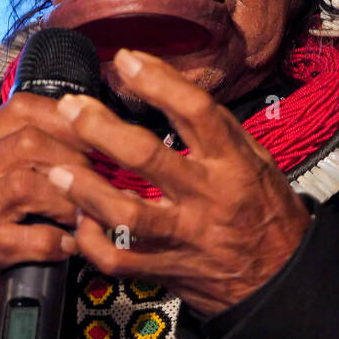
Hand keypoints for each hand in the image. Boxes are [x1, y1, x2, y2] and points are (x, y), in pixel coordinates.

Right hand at [0, 91, 90, 338]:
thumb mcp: (11, 192)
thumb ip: (38, 160)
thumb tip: (97, 134)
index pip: (21, 110)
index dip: (67, 120)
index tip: (100, 139)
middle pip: (26, 144)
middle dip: (73, 162)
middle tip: (99, 185)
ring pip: (23, 185)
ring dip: (66, 202)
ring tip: (85, 218)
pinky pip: (17, 238)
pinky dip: (51, 241)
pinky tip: (67, 248)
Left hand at [46, 48, 312, 317]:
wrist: (281, 280)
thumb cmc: (265, 208)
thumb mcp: (254, 157)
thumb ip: (212, 126)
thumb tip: (163, 82)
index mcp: (233, 162)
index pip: (195, 111)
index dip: (158, 80)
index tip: (126, 59)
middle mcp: (206, 197)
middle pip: (147, 157)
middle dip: (101, 128)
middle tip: (71, 106)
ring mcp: (184, 237)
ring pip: (126, 214)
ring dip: (85, 190)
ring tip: (56, 168)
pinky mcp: (167, 271)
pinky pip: (119, 259)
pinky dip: (92, 240)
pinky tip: (80, 219)